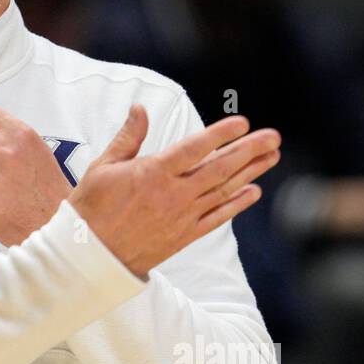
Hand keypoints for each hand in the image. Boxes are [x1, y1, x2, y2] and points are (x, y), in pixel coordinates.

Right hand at [68, 106, 280, 276]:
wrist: (90, 255)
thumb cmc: (91, 207)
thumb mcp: (103, 166)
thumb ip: (128, 137)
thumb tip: (140, 108)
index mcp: (152, 173)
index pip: (194, 148)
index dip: (220, 134)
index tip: (242, 122)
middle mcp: (173, 194)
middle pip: (220, 168)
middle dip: (249, 150)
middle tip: (274, 137)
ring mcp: (181, 217)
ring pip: (224, 191)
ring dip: (251, 172)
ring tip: (272, 157)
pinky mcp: (183, 236)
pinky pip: (217, 218)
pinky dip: (237, 205)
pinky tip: (253, 192)